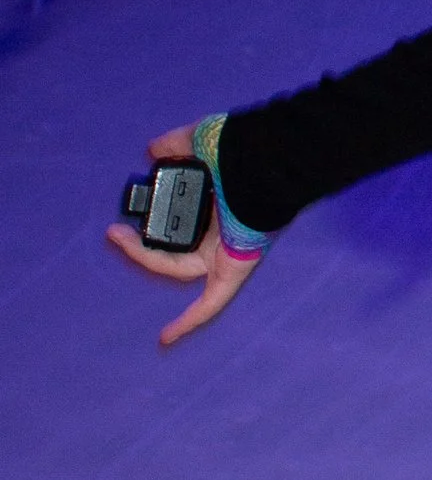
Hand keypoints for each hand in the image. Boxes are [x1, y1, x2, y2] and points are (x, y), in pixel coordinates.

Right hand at [106, 125, 263, 347]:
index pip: (181, 219)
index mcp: (217, 205)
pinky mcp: (235, 271)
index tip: (133, 210)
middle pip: (173, 246)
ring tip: (119, 240)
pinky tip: (166, 338)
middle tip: (114, 230)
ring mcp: (228, 253)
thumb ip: (178, 143)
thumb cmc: (244, 151)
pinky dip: (190, 321)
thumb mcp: (204, 140)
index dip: (157, 219)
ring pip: (180, 269)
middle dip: (140, 243)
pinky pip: (211, 304)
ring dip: (147, 260)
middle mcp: (222, 232)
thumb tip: (153, 150)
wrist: (270, 165)